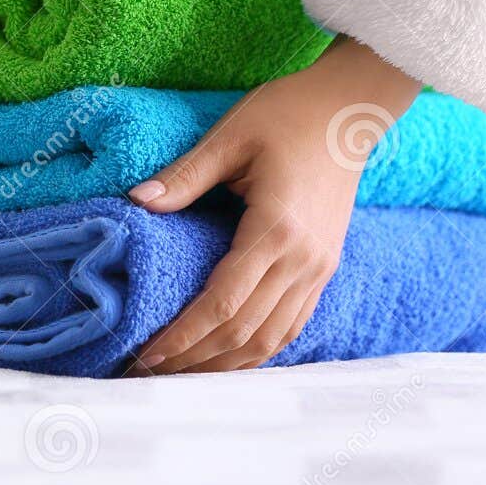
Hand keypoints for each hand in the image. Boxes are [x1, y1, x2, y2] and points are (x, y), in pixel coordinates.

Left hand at [127, 38, 420, 374]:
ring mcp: (319, 268)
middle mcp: (303, 261)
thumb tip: (135, 202)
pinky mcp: (325, 267)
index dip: (182, 336)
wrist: (350, 108)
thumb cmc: (287, 114)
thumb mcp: (229, 137)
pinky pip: (290, 325)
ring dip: (224, 364)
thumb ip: (184, 176)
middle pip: (243, 332)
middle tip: (146, 372)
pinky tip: (225, 358)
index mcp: (277, 230)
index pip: (223, 304)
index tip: (145, 354)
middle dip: (193, 359)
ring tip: (178, 375)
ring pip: (270, 339)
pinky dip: (256, 350)